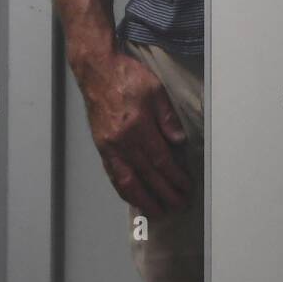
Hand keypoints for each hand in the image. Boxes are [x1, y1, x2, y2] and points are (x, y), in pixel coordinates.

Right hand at [81, 51, 191, 219]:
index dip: (175, 178)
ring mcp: (109, 146)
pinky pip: (112, 174)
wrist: (97, 70)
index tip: (185, 187)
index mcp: (138, 127)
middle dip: (164, 195)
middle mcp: (122, 141)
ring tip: (157, 211)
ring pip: (127, 182)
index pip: (160, 161)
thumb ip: (167, 117)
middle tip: (178, 206)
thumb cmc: (126, 75)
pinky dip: (124, 190)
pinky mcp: (101, 146)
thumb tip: (178, 141)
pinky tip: (133, 197)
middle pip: (146, 176)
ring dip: (143, 200)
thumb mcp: (155, 90)